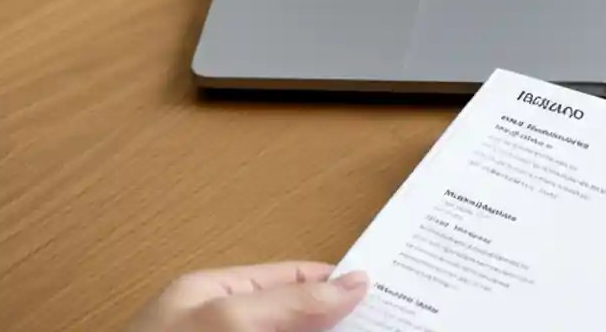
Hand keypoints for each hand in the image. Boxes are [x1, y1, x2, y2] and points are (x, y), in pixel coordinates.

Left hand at [127, 262, 367, 331]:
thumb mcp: (228, 321)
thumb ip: (291, 302)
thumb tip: (353, 282)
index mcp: (214, 296)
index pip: (293, 279)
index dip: (340, 284)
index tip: (387, 291)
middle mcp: (224, 327)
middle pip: (300, 321)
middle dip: (340, 322)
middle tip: (391, 323)